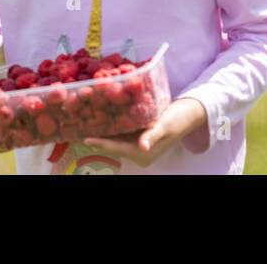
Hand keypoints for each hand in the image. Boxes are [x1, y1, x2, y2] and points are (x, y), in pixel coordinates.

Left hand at [81, 97, 206, 166]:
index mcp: (142, 154)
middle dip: (97, 135)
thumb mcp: (165, 126)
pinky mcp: (136, 132)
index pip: (117, 148)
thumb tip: (143, 147)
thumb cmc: (177, 120)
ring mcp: (135, 141)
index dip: (101, 143)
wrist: (188, 113)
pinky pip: (120, 128)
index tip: (86, 137)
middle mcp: (136, 150)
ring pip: (114, 135)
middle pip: (112, 143)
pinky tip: (100, 112)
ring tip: (84, 118)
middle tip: (78, 125)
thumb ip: (153, 136)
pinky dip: (110, 121)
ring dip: (102, 128)